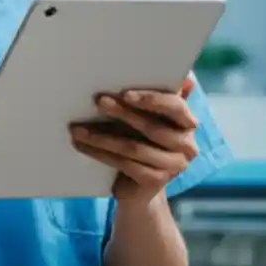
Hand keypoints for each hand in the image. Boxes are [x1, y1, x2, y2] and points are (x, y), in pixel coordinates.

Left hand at [69, 78, 198, 206]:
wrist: (140, 190)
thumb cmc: (144, 143)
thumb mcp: (151, 118)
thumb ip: (160, 97)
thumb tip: (184, 76)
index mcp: (187, 124)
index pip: (176, 107)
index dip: (152, 100)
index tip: (126, 93)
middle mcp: (187, 146)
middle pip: (152, 128)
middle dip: (122, 113)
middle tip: (99, 101)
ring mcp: (173, 167)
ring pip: (133, 148)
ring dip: (102, 137)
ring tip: (78, 128)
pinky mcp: (155, 182)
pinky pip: (124, 164)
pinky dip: (100, 153)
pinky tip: (81, 145)